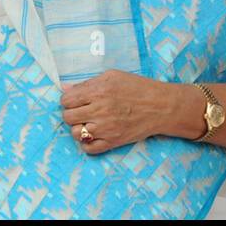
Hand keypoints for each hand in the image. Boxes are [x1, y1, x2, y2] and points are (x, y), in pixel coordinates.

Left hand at [60, 69, 181, 154]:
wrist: (160, 106)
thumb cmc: (137, 87)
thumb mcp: (112, 76)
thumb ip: (87, 83)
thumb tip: (65, 88)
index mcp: (98, 91)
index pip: (66, 100)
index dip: (69, 100)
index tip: (76, 100)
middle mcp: (99, 110)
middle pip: (68, 117)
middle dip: (72, 113)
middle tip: (82, 111)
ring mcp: (105, 128)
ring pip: (75, 133)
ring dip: (78, 128)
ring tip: (88, 122)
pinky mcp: (112, 142)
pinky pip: (88, 149)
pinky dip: (87, 143)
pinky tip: (94, 134)